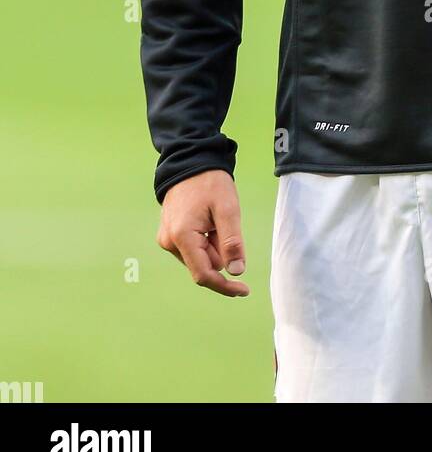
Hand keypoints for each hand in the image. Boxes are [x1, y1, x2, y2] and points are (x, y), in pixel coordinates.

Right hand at [157, 169, 248, 296]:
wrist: (190, 161)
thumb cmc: (210, 182)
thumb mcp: (227, 209)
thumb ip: (232, 242)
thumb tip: (236, 272)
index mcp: (182, 237)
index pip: (204, 275)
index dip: (225, 286)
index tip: (245, 290)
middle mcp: (169, 242)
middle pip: (203, 265)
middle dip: (221, 253)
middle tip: (227, 225)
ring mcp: (167, 238)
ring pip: (199, 257)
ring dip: (214, 246)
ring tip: (216, 218)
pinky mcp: (169, 234)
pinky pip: (192, 247)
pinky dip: (206, 240)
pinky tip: (208, 220)